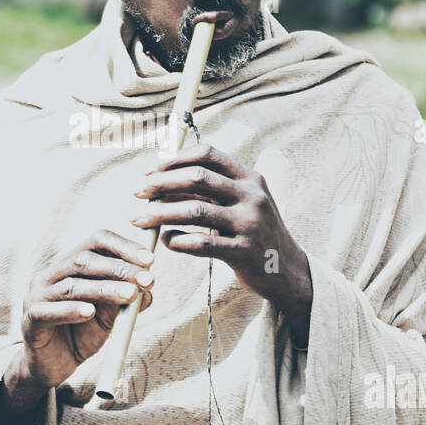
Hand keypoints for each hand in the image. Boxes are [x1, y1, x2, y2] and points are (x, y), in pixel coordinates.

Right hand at [13, 229, 155, 393]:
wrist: (55, 365)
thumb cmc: (82, 333)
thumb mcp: (111, 315)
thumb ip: (127, 299)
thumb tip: (149, 288)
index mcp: (70, 264)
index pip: (96, 241)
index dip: (124, 246)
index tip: (150, 260)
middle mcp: (51, 274)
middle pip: (84, 260)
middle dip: (119, 268)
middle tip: (147, 280)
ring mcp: (37, 295)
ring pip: (71, 285)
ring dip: (104, 289)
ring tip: (130, 296)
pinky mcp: (30, 319)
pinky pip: (48, 311)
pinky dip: (70, 310)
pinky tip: (89, 312)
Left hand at [130, 142, 311, 345]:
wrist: (287, 269)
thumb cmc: (255, 231)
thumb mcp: (242, 202)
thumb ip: (211, 189)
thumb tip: (162, 179)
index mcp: (250, 177)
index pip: (207, 154)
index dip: (175, 159)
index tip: (151, 170)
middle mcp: (252, 196)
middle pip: (197, 178)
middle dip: (161, 183)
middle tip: (138, 192)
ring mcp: (249, 223)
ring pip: (194, 210)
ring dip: (160, 213)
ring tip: (139, 219)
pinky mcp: (243, 251)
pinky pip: (201, 243)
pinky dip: (176, 241)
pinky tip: (165, 241)